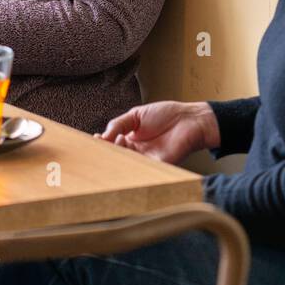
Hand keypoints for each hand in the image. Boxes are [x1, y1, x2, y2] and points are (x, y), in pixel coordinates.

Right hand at [95, 100, 219, 164]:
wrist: (189, 119)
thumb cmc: (167, 114)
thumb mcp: (136, 115)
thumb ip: (118, 124)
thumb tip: (102, 136)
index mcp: (130, 139)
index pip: (112, 145)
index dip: (103, 144)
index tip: (95, 139)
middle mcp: (136, 152)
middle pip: (117, 156)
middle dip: (108, 151)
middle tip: (102, 145)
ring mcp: (146, 160)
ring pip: (127, 163)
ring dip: (119, 155)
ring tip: (116, 143)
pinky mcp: (157, 166)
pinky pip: (141, 170)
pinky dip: (132, 165)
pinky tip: (126, 154)